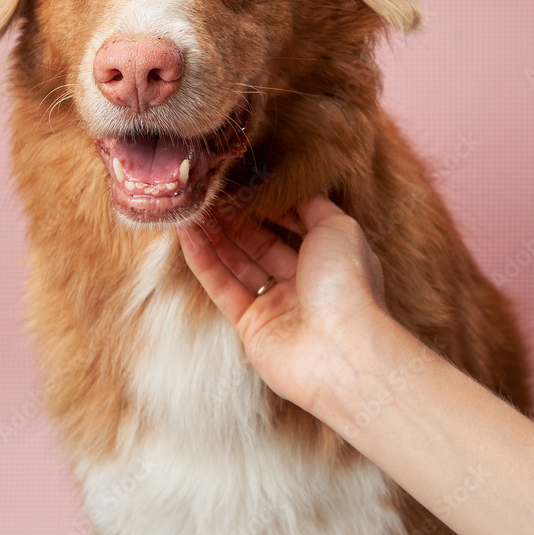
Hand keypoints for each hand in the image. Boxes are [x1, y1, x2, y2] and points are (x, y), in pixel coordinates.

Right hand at [177, 195, 389, 419]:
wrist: (341, 349)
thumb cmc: (346, 282)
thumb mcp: (338, 227)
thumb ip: (314, 205)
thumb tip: (298, 188)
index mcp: (327, 259)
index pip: (292, 226)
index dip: (266, 206)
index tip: (242, 184)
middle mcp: (302, 283)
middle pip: (260, 244)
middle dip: (234, 219)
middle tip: (209, 194)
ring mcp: (276, 307)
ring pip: (237, 264)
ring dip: (213, 235)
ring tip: (193, 208)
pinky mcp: (250, 328)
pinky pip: (222, 288)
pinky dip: (203, 261)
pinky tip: (187, 234)